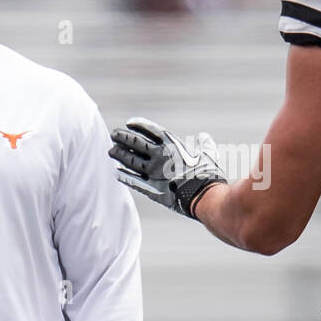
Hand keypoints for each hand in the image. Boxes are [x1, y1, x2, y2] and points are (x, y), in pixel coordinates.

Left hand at [109, 117, 225, 218]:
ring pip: (131, 161)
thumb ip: (204, 144)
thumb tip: (204, 137)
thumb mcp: (209, 155)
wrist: (204, 198)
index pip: (151, 130)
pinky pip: (134, 181)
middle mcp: (159, 157)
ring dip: (120, 155)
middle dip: (123, 138)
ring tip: (111, 151)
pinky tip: (117, 172)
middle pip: (136, 144)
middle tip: (114, 134)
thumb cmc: (208, 176)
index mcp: (172, 145)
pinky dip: (125, 176)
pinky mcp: (151, 189)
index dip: (139, 125)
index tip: (129, 123)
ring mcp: (153, 173)